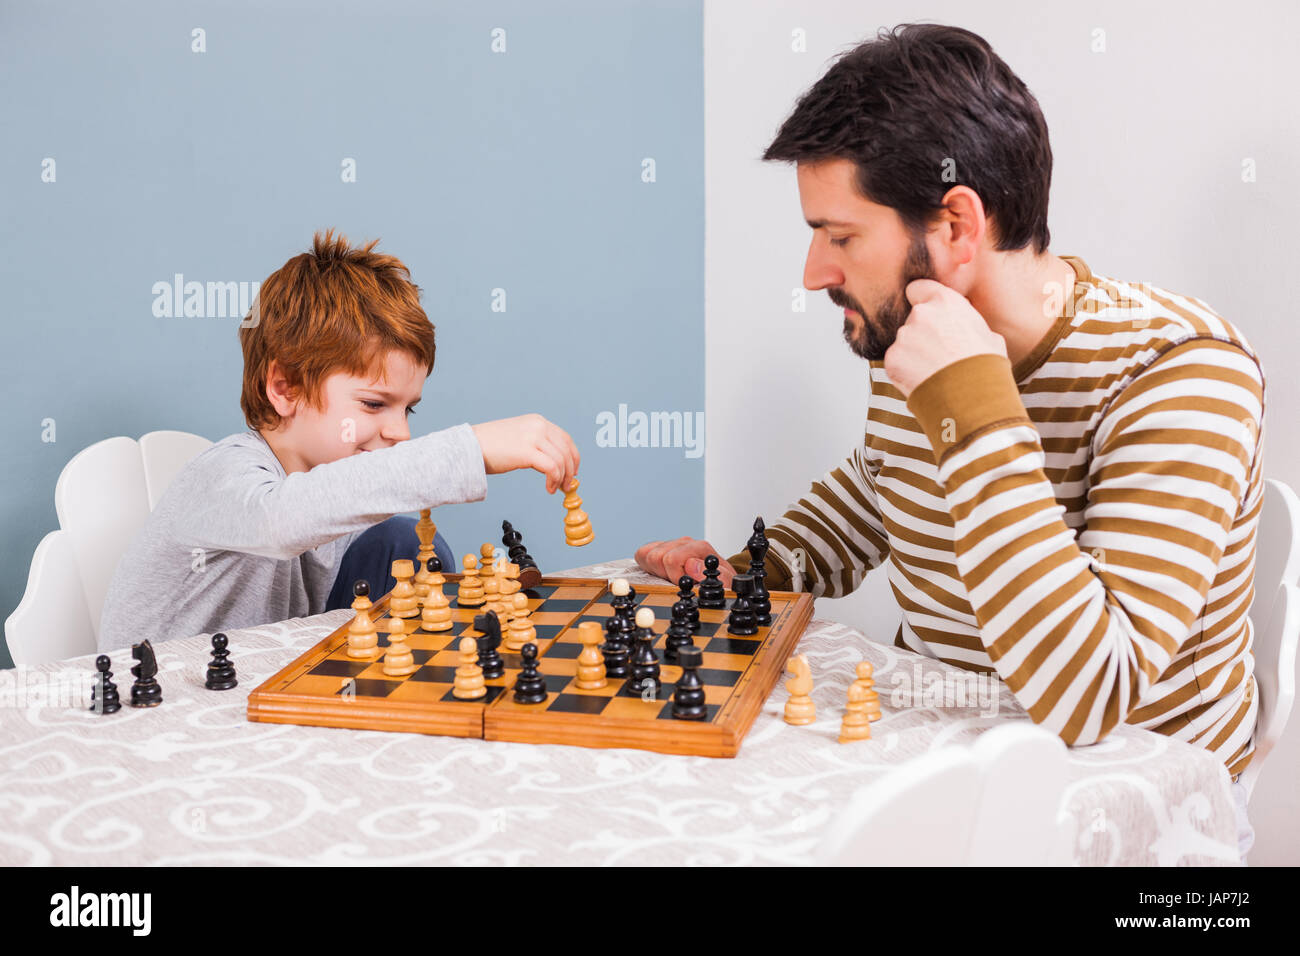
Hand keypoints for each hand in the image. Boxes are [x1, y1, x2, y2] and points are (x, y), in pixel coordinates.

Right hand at [471, 414, 579, 493]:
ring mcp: (533, 437)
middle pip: (566, 450)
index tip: (572, 471)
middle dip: (570, 470)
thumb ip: (536, 444)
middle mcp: (538, 426)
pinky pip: (551, 468)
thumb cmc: (489, 446)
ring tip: (555, 489)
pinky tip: (549, 488)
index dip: (572, 457)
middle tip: (567, 485)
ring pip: (561, 460)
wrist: (469, 446)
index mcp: (537, 421)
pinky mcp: (527, 452)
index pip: (565, 438)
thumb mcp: (519, 437)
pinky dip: (554, 480)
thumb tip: (552, 463)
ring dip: (562, 478)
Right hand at [634, 537, 735, 586]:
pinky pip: (642, 553)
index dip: (674, 578)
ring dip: (655, 570)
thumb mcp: (725, 583)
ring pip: (645, 553)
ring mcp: (671, 544)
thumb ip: (708, 575)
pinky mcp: (661, 549)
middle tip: (676, 583)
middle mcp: (684, 542)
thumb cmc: (721, 582)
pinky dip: (647, 566)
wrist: (720, 579)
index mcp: (699, 548)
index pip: (671, 559)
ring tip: (669, 578)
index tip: (684, 586)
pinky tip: (661, 574)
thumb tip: (691, 566)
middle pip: (655, 556)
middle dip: (663, 575)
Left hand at [883, 279, 1007, 398]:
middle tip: (938, 353)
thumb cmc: (986, 366)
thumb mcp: (988, 335)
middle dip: (921, 333)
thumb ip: (967, 323)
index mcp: (945, 301)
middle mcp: (920, 313)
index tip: (925, 312)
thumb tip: (965, 326)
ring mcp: (904, 336)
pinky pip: (896, 362)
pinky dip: (904, 371)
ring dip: (913, 353)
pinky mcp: (892, 359)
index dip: (920, 300)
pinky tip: (923, 380)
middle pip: (912, 319)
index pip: (918, 288)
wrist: (972, 396)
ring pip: (904, 342)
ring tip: (934, 371)